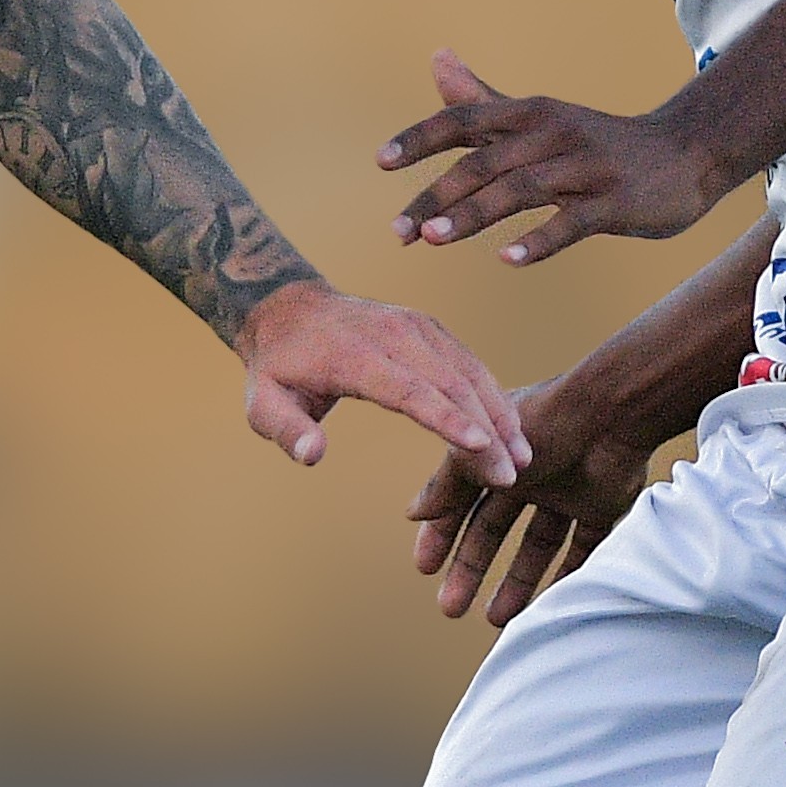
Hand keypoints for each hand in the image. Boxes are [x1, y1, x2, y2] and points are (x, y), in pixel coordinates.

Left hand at [238, 278, 526, 485]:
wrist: (288, 310)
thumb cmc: (277, 367)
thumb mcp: (262, 404)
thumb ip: (286, 431)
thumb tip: (312, 455)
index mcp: (356, 356)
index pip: (409, 389)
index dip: (447, 418)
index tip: (481, 448)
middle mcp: (395, 335)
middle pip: (451, 384)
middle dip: (486, 431)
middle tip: (510, 476)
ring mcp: (418, 328)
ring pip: (470, 372)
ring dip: (500, 414)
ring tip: (523, 458)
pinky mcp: (432, 330)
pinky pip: (470, 364)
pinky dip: (494, 397)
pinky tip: (512, 430)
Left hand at [380, 50, 725, 263]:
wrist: (686, 153)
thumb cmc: (599, 142)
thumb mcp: (539, 116)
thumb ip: (483, 100)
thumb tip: (437, 59)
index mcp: (530, 114)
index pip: (465, 120)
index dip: (422, 139)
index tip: (382, 163)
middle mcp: (553, 134)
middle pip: (484, 163)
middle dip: (436, 196)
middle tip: (397, 232)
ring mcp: (585, 168)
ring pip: (521, 190)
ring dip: (473, 215)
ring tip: (431, 241)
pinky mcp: (615, 202)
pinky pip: (572, 222)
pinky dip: (539, 240)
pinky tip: (507, 260)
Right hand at [407, 359, 667, 625]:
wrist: (616, 412)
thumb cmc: (547, 421)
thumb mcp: (485, 451)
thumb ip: (448, 483)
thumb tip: (412, 514)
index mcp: (500, 458)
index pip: (462, 503)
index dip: (442, 536)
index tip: (425, 569)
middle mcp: (531, 476)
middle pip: (494, 530)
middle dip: (471, 569)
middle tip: (449, 609)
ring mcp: (567, 492)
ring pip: (536, 545)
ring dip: (516, 582)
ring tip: (495, 619)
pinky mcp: (603, 506)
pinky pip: (583, 549)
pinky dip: (568, 576)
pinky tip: (549, 606)